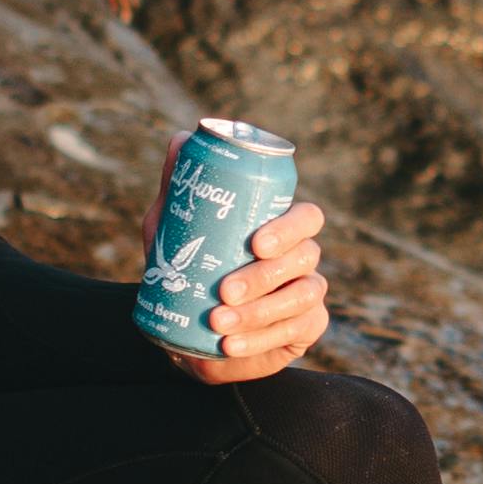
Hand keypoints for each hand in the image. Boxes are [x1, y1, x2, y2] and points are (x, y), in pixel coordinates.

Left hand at [173, 200, 329, 382]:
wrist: (189, 333)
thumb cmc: (188, 271)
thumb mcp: (175, 231)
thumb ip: (181, 187)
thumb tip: (182, 138)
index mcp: (280, 228)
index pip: (307, 217)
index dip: (289, 228)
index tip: (255, 243)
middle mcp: (301, 257)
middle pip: (307, 256)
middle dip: (266, 275)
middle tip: (224, 290)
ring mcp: (308, 294)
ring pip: (302, 296)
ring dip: (259, 311)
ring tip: (218, 322)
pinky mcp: (305, 329)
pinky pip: (295, 331)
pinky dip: (260, 340)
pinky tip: (230, 345)